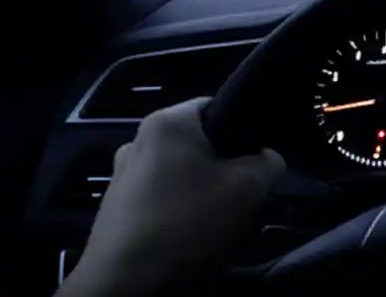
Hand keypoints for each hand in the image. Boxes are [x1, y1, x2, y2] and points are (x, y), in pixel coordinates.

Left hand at [58, 98, 285, 296]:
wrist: (126, 282)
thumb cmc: (188, 223)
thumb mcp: (249, 189)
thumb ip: (268, 162)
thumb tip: (266, 158)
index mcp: (166, 122)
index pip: (217, 106)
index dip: (244, 131)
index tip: (258, 162)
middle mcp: (138, 140)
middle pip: (199, 145)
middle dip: (224, 168)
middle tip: (244, 195)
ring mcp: (122, 175)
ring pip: (180, 174)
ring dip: (202, 193)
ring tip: (217, 222)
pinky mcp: (116, 207)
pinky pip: (160, 199)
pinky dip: (178, 212)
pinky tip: (189, 237)